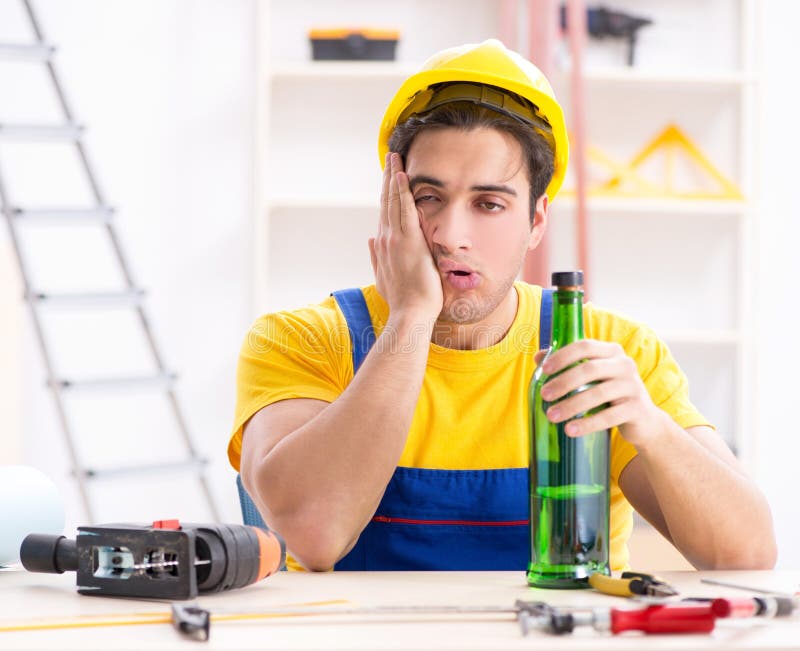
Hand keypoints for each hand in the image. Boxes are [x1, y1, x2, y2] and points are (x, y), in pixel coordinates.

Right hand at [369, 153, 442, 321]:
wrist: (409, 314)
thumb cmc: (402, 301)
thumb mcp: (385, 278)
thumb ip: (376, 257)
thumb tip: (370, 239)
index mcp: (382, 247)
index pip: (384, 214)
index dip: (386, 194)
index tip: (388, 177)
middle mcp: (385, 239)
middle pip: (386, 202)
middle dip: (388, 178)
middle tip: (390, 157)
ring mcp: (395, 239)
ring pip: (393, 201)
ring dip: (394, 177)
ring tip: (395, 157)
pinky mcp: (408, 242)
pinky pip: (405, 210)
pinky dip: (403, 192)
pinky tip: (402, 175)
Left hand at [534, 340, 667, 449]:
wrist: (644, 420)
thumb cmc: (611, 394)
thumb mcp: (593, 377)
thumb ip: (568, 364)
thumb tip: (537, 356)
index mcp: (612, 351)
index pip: (584, 346)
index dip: (562, 356)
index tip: (544, 370)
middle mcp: (625, 364)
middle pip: (589, 369)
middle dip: (563, 382)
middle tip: (544, 395)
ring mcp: (633, 386)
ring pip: (597, 394)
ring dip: (571, 405)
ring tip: (552, 416)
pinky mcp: (636, 409)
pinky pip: (608, 417)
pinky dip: (587, 424)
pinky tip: (570, 430)